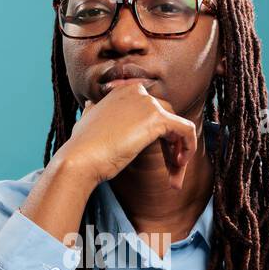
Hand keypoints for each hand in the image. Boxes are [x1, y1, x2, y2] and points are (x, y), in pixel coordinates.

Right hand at [69, 83, 197, 190]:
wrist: (80, 158)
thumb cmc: (81, 147)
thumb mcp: (86, 122)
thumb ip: (93, 112)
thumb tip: (90, 106)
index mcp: (123, 91)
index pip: (152, 112)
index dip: (159, 137)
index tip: (159, 159)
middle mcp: (137, 92)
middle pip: (168, 120)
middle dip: (172, 148)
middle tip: (171, 173)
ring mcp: (147, 102)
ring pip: (178, 128)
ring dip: (180, 153)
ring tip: (175, 178)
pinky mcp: (156, 117)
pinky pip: (186, 130)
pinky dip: (188, 148)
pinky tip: (180, 167)